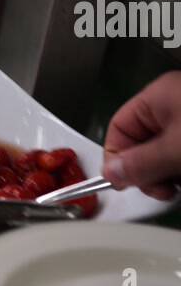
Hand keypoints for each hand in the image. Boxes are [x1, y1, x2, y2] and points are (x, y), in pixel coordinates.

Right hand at [103, 71, 180, 199]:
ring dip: (168, 174)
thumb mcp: (176, 149)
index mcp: (158, 96)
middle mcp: (172, 104)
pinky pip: (180, 155)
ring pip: (163, 153)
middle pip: (140, 144)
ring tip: (180, 183)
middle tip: (162, 189)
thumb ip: (140, 163)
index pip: (118, 129)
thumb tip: (111, 174)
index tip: (124, 182)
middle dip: (147, 171)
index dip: (117, 159)